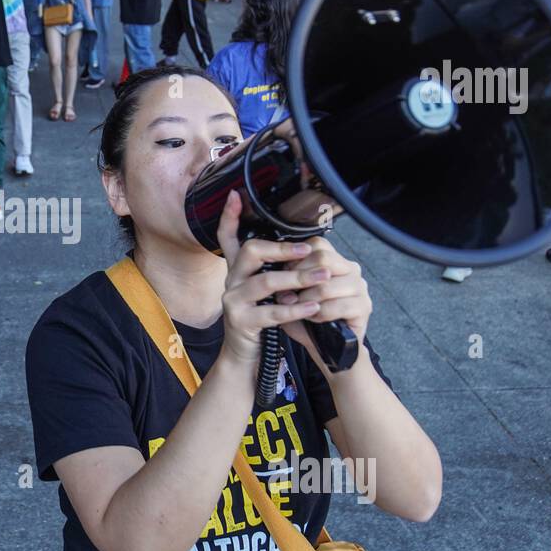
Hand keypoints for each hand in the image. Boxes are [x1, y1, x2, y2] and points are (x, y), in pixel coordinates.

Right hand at [216, 190, 325, 363]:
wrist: (245, 356)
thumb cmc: (260, 320)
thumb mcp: (262, 292)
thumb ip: (270, 270)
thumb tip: (299, 246)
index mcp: (236, 271)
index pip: (226, 238)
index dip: (229, 217)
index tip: (234, 194)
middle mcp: (230, 282)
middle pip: (250, 252)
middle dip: (282, 248)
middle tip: (309, 250)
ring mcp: (233, 302)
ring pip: (265, 282)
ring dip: (298, 279)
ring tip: (324, 278)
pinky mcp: (241, 323)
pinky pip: (272, 312)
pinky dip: (296, 309)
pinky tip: (314, 307)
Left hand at [272, 235, 370, 357]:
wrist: (327, 350)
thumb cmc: (307, 320)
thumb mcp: (292, 295)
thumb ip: (286, 278)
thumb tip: (272, 267)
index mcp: (335, 261)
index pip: (316, 244)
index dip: (295, 259)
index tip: (282, 274)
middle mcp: (351, 269)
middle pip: (323, 259)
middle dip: (298, 278)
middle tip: (286, 295)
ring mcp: (361, 287)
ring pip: (326, 285)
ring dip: (305, 299)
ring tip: (296, 309)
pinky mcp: (364, 307)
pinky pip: (336, 306)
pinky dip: (319, 314)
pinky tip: (312, 319)